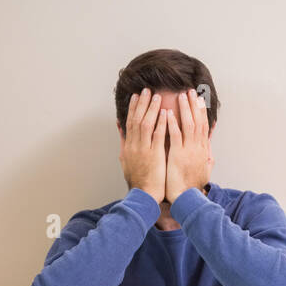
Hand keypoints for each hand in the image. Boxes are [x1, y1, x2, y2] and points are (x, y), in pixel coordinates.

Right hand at [119, 88, 167, 205]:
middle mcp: (134, 146)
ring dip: (151, 109)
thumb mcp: (125, 160)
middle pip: (137, 119)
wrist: (143, 195)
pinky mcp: (154, 155)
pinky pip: (158, 135)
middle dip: (142, 103)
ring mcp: (144, 150)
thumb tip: (120, 128)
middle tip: (146, 90)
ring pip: (146, 124)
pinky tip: (165, 113)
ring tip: (156, 96)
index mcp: (128, 146)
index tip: (136, 96)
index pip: (130, 122)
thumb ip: (123, 142)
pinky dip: (161, 123)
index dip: (133, 108)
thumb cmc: (138, 180)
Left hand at [165, 89, 212, 204]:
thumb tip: (211, 153)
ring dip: (185, 109)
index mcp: (202, 150)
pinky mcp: (178, 156)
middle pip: (197, 121)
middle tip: (190, 91)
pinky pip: (175, 136)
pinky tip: (169, 113)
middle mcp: (198, 148)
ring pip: (188, 125)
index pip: (203, 126)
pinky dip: (173, 124)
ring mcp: (188, 151)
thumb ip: (207, 160)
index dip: (201, 112)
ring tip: (181, 96)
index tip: (199, 100)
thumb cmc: (192, 187)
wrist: (187, 199)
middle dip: (194, 105)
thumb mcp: (204, 172)